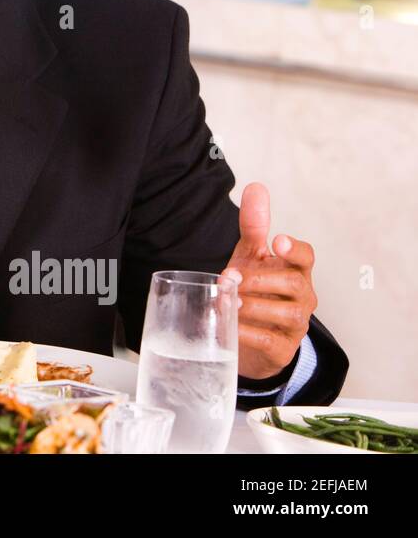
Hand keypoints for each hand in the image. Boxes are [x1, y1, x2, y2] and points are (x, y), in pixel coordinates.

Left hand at [222, 183, 316, 379]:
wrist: (245, 334)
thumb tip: (256, 188)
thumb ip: (254, 226)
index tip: (278, 241)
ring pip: (289, 314)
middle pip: (295, 283)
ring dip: (256, 305)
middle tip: (230, 278)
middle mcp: (301, 297)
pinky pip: (272, 340)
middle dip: (261, 279)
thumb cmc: (253, 289)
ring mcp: (295, 325)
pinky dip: (251, 332)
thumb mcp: (250, 256)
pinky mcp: (282, 349)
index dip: (295, 249)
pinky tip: (232, 324)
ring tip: (230, 302)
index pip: (306, 257)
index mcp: (294, 271)